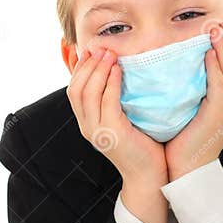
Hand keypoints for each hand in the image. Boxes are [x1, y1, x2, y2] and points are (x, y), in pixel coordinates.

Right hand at [66, 45, 167, 184]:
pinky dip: (111, 82)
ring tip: (110, 54)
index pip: (73, 89)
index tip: (91, 50)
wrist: (149, 175)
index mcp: (87, 123)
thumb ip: (115, 100)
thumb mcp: (122, 119)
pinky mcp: (112, 133)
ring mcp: (97, 131)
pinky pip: (107, 101)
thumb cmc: (141, 144)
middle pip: (75, 88)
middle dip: (87, 65)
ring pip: (87, 93)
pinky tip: (119, 70)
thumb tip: (116, 71)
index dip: (79, 67)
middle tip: (101, 48)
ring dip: (98, 69)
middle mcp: (87, 127)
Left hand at [164, 20, 222, 179]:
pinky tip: (208, 53)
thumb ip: (201, 90)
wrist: (186, 169)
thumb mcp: (198, 111)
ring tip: (215, 30)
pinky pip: (220, 85)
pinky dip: (216, 67)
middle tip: (221, 22)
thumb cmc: (186, 139)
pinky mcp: (220, 115)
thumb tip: (192, 67)